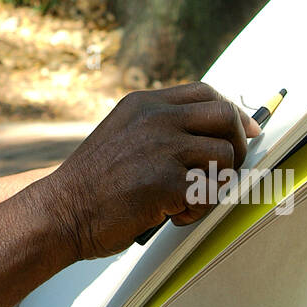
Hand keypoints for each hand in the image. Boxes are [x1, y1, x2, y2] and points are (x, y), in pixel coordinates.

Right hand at [42, 82, 260, 259]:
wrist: (60, 211)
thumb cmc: (92, 184)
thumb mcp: (122, 135)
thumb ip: (159, 128)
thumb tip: (213, 134)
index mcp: (143, 104)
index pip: (204, 92)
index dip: (233, 112)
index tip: (246, 131)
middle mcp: (154, 118)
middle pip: (225, 116)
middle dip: (237, 146)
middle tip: (223, 172)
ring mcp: (161, 147)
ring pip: (224, 156)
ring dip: (214, 185)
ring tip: (183, 201)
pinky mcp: (167, 180)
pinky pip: (211, 192)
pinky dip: (197, 211)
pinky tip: (169, 215)